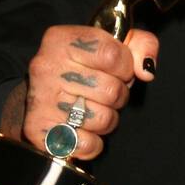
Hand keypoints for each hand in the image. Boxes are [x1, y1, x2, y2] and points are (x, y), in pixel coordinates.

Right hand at [20, 24, 159, 160]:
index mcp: (63, 40)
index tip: (118, 70)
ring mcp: (41, 99)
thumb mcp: (113, 45)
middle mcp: (47, 66)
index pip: (113, 55)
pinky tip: (83, 131)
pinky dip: (92, 143)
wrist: (43, 99)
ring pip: (102, 119)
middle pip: (111, 90)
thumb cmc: (84, 70)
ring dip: (107, 120)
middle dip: (118, 96)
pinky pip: (87, 144)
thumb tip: (146, 71)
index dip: (125, 67)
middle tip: (104, 93)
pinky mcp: (39, 131)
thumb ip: (141, 45)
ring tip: (93, 110)